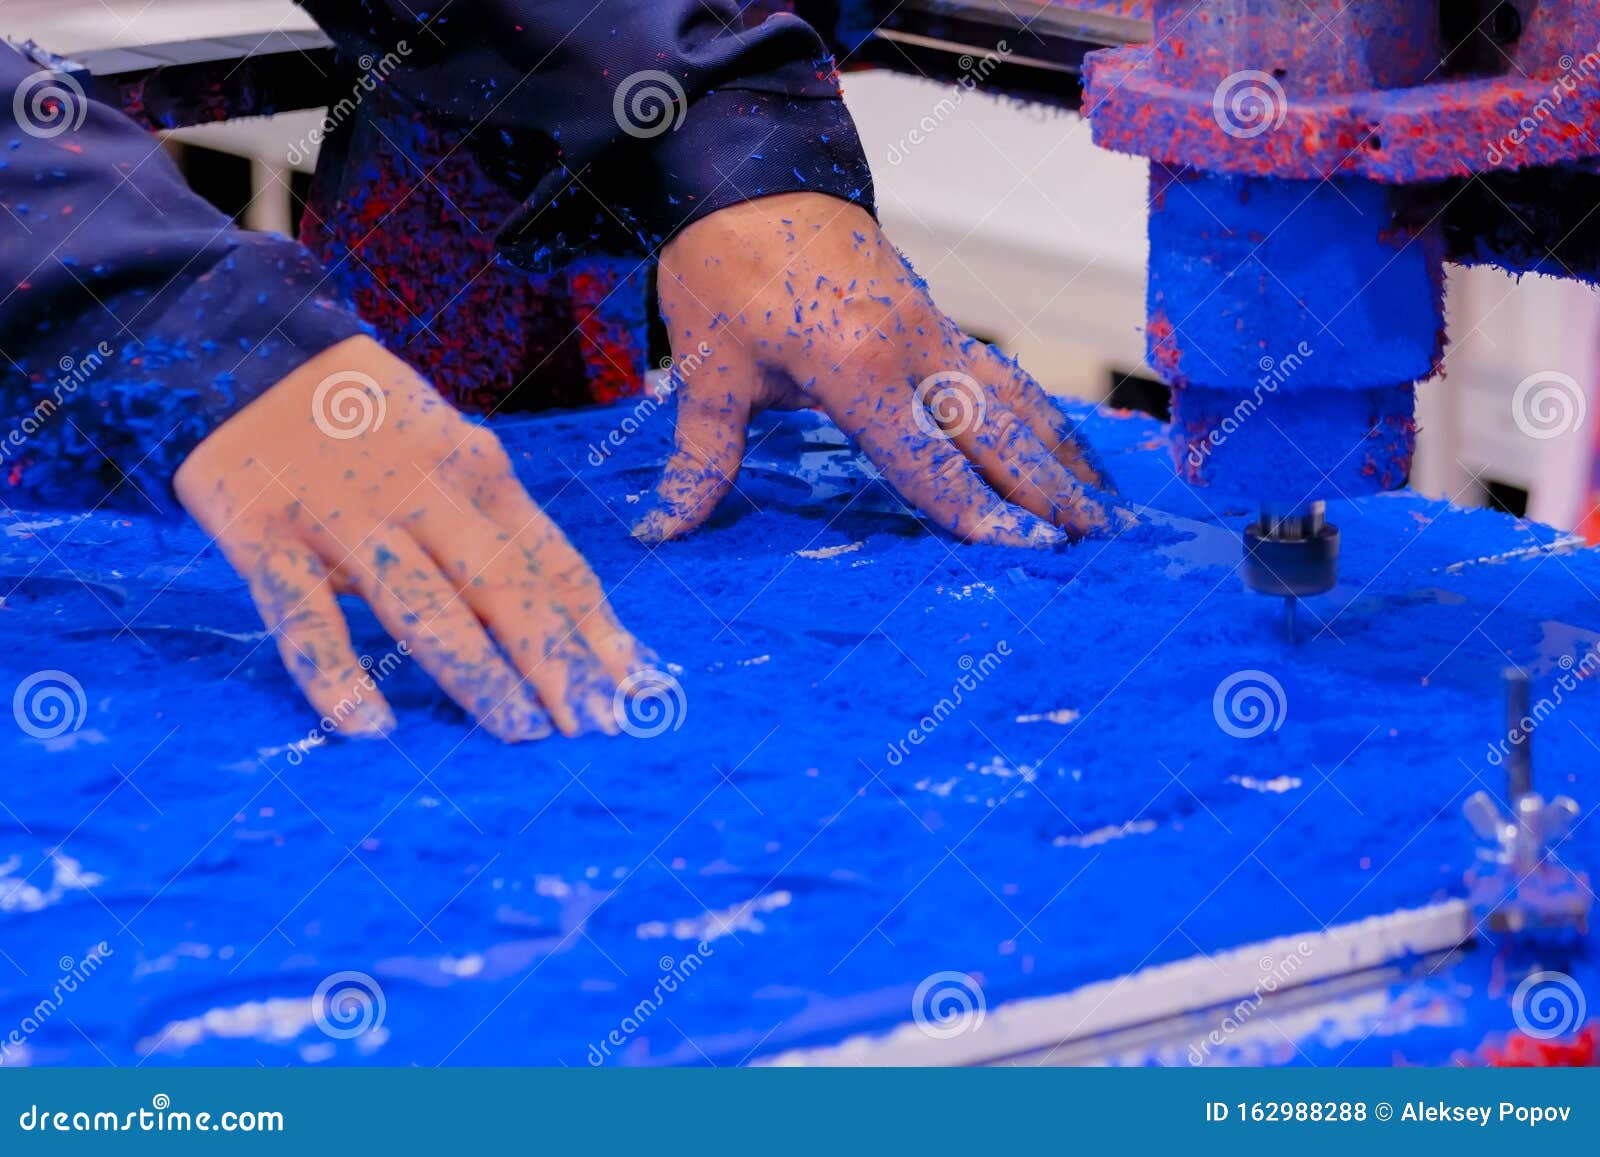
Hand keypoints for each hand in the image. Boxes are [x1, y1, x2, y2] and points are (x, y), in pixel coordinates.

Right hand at [174, 337, 651, 741]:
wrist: (244, 348)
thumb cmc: (371, 424)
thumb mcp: (451, 456)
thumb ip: (501, 528)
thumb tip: (574, 614)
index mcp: (480, 473)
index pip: (554, 563)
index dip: (598, 630)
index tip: (638, 689)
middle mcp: (425, 494)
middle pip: (506, 587)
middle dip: (557, 659)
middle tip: (598, 726)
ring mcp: (345, 515)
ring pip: (423, 604)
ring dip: (477, 671)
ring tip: (522, 730)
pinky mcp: (266, 535)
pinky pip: (305, 615)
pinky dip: (336, 674)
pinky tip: (370, 727)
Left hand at [638, 192, 1114, 545]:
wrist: (748, 165)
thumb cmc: (722, 265)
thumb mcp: (707, 368)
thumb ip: (700, 459)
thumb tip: (660, 532)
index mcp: (855, 368)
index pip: (928, 461)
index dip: (978, 514)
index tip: (1028, 553)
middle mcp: (911, 347)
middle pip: (995, 430)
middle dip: (1048, 488)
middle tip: (1098, 538)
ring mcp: (931, 326)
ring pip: (1014, 396)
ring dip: (1060, 450)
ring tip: (1104, 499)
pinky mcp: (932, 314)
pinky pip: (1000, 372)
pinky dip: (1038, 411)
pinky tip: (1059, 440)